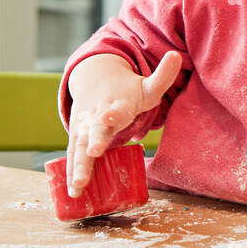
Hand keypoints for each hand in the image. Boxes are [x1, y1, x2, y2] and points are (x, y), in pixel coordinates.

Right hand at [65, 51, 182, 196]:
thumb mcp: (147, 85)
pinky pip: (72, 157)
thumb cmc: (128, 91)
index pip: (116, 108)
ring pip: (79, 147)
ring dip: (78, 166)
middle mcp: (97, 116)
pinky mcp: (76, 139)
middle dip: (93, 140)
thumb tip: (176, 55)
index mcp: (116, 103)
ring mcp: (84, 128)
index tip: (110, 117)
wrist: (96, 80)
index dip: (114, 113)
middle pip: (95, 129)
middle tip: (93, 151)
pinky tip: (71, 192)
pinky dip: (70, 174)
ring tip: (78, 186)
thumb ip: (162, 75)